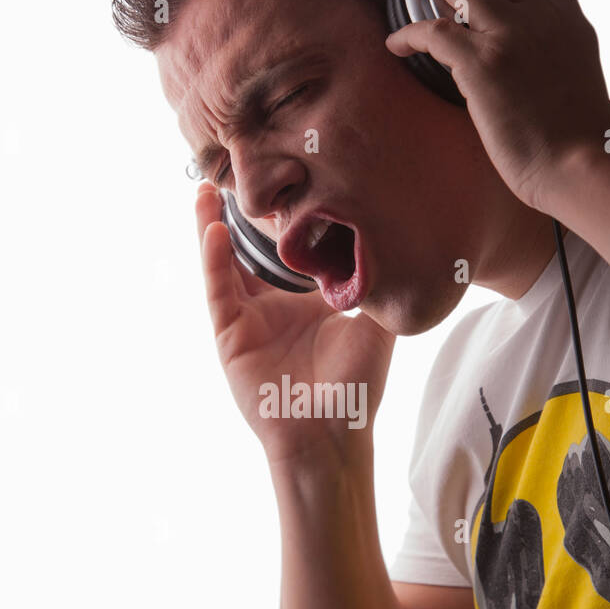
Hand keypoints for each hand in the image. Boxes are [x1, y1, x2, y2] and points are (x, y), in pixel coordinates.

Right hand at [195, 184, 394, 464]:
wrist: (329, 435)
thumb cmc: (355, 388)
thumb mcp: (375, 327)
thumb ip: (377, 288)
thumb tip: (400, 243)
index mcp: (305, 303)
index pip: (289, 250)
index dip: (284, 216)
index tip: (286, 176)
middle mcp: (272, 308)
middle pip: (248, 250)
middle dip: (240, 215)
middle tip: (237, 173)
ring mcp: (247, 321)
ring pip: (223, 264)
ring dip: (212, 228)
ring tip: (209, 190)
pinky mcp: (229, 337)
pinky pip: (218, 291)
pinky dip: (213, 260)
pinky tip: (214, 230)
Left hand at [385, 0, 609, 212]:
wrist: (581, 167)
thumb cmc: (579, 139)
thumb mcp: (581, 76)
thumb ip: (556, 47)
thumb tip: (528, 39)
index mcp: (569, 20)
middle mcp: (541, 17)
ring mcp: (511, 37)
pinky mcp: (483, 65)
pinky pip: (433, 32)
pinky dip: (408, 33)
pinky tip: (396, 41)